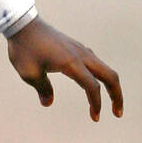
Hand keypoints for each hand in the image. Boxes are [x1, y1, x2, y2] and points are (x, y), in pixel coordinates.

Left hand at [7, 19, 122, 121]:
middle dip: (117, 95)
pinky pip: (95, 63)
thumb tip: (48, 103)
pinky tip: (94, 84)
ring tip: (111, 103)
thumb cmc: (24, 48)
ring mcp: (81, 50)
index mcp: (71, 63)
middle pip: (110, 75)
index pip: (92, 87)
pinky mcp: (76, 48)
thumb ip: (42, 89)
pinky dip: (101, 76)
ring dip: (111, 86)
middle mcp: (81, 55)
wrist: (23, 24)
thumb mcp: (29, 73)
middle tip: (118, 113)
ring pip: (105, 68)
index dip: (96, 103)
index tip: (95, 118)